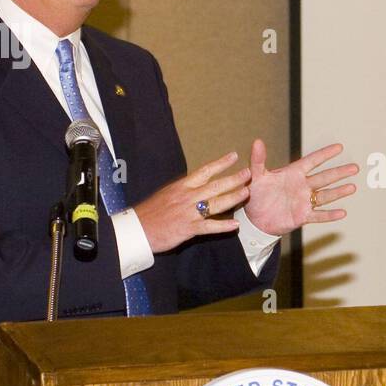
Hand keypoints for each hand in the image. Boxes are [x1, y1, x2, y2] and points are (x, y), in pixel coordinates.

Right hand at [133, 151, 251, 252]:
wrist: (137, 229)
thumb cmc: (150, 212)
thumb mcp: (166, 194)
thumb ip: (183, 190)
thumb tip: (196, 185)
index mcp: (181, 186)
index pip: (205, 171)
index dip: (221, 163)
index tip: (234, 156)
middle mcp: (187, 197)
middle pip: (215, 185)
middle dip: (234, 178)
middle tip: (248, 173)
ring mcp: (189, 212)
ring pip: (216, 203)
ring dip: (233, 197)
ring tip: (247, 192)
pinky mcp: (188, 228)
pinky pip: (209, 227)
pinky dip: (223, 226)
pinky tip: (235, 225)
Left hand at [242, 139, 358, 236]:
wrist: (254, 219)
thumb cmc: (256, 195)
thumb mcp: (256, 176)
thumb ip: (258, 160)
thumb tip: (257, 141)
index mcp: (293, 173)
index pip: (312, 161)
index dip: (325, 154)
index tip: (339, 147)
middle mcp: (302, 186)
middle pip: (324, 178)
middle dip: (339, 173)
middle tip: (355, 167)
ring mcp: (304, 201)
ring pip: (325, 195)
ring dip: (338, 192)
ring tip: (352, 187)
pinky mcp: (302, 216)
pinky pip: (318, 215)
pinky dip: (330, 215)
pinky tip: (342, 212)